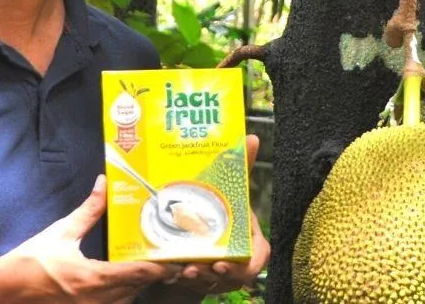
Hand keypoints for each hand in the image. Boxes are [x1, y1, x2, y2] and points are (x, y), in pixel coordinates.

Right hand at [0, 175, 181, 303]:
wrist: (4, 290)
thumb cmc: (31, 261)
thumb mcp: (61, 232)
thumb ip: (88, 210)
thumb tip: (103, 184)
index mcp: (93, 278)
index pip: (138, 274)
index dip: (161, 268)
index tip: (178, 259)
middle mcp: (96, 299)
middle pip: (138, 289)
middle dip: (156, 276)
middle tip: (172, 260)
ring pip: (127, 301)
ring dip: (140, 286)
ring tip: (153, 270)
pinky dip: (123, 296)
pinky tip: (125, 284)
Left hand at [172, 134, 270, 295]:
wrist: (199, 235)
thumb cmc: (221, 215)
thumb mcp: (230, 193)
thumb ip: (240, 169)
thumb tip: (251, 137)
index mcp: (250, 246)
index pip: (256, 262)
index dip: (243, 268)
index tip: (222, 264)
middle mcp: (236, 265)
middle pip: (229, 277)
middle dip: (212, 275)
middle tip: (195, 268)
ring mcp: (217, 278)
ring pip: (208, 284)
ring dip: (195, 279)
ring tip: (181, 270)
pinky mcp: (198, 284)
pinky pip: (191, 287)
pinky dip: (180, 281)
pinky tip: (168, 273)